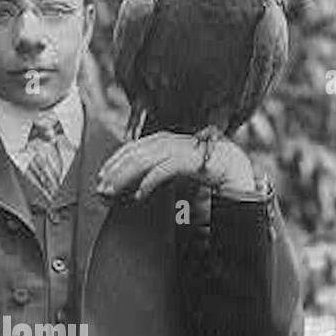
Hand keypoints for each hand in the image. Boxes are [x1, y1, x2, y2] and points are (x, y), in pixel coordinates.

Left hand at [96, 126, 257, 201]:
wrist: (234, 167)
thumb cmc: (203, 169)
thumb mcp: (175, 167)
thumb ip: (156, 171)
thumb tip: (134, 184)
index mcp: (164, 140)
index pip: (132, 147)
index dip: (114, 161)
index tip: (101, 176)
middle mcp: (169, 141)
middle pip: (134, 153)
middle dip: (114, 171)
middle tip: (100, 188)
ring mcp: (179, 149)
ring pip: (144, 161)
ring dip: (125, 177)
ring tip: (112, 192)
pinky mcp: (190, 161)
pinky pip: (164, 170)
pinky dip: (149, 182)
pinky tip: (138, 195)